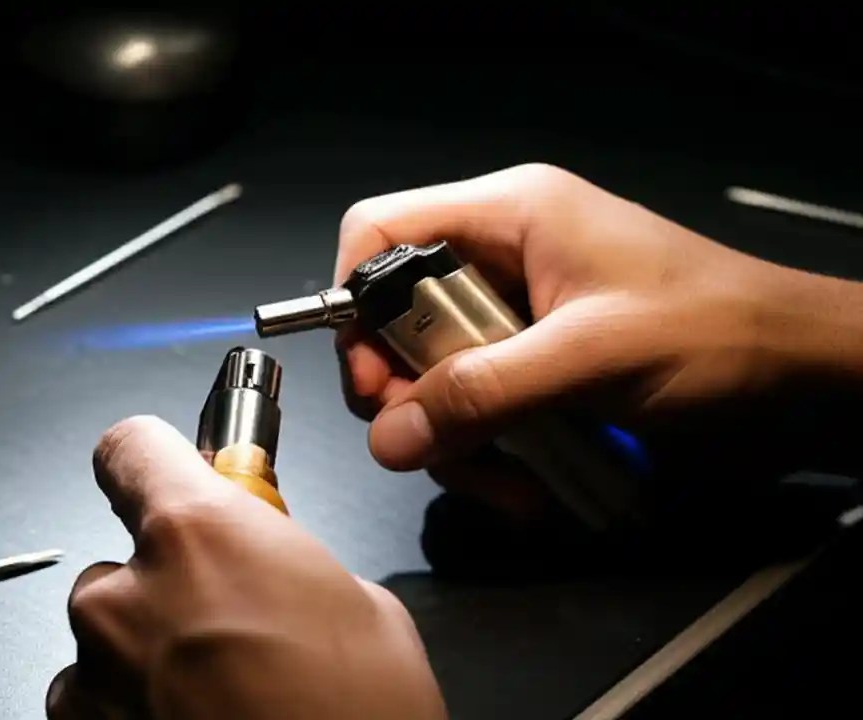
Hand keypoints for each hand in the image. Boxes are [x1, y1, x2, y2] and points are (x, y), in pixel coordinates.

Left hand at [47, 416, 444, 719]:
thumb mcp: (360, 609)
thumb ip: (284, 560)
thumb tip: (264, 559)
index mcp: (196, 534)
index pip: (129, 447)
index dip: (154, 457)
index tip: (168, 467)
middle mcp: (125, 596)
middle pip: (120, 558)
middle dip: (167, 582)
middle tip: (230, 620)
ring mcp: (94, 676)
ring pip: (106, 638)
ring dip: (148, 653)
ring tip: (220, 692)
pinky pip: (95, 700)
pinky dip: (133, 708)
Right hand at [335, 163, 862, 507]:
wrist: (807, 382)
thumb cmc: (715, 337)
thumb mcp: (590, 358)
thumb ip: (482, 393)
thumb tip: (386, 438)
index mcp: (509, 216)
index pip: (380, 233)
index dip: (355, 300)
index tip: (376, 377)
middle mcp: (500, 261)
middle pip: (397, 320)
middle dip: (409, 392)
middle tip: (430, 444)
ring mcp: (518, 321)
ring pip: (433, 379)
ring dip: (455, 442)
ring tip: (506, 485)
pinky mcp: (537, 371)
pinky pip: (477, 411)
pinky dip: (490, 455)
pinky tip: (530, 488)